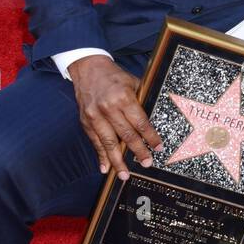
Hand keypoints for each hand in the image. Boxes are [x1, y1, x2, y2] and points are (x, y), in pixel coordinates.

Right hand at [68, 55, 162, 179]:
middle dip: (138, 152)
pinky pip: (95, 142)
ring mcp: (95, 116)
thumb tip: (154, 121)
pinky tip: (105, 168)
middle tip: (147, 163)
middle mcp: (108, 108)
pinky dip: (100, 156)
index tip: (158, 148)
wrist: (88, 69)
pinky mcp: (86, 121)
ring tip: (125, 175)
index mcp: (123, 97)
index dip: (150, 137)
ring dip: (118, 161)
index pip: (140, 123)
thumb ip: (141, 101)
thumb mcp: (133, 83)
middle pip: (126, 135)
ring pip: (109, 143)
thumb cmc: (114, 76)